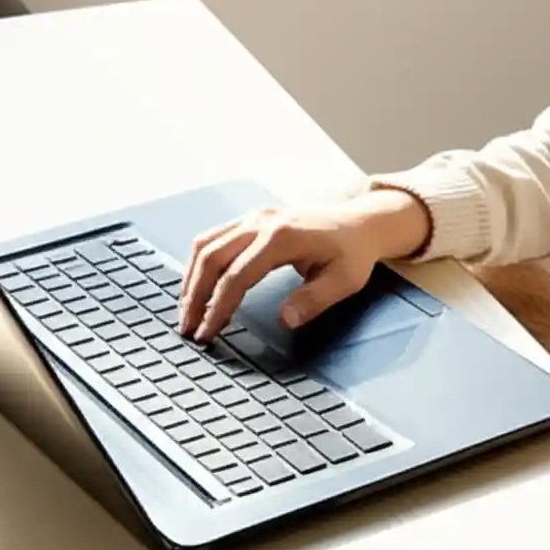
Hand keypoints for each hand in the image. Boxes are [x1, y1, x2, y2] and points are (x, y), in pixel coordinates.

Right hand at [177, 189, 429, 341]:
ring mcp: (255, 216)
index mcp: (282, 238)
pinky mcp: (253, 218)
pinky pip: (215, 236)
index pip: (237, 276)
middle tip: (188, 328)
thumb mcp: (344, 281)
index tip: (208, 333)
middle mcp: (262, 222)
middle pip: (212, 258)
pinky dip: (201, 261)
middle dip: (194, 296)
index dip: (218, 307)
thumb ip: (313, 301)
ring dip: (191, 278)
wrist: (362, 222)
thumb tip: (284, 321)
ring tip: (187, 310)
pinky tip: (197, 284)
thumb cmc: (354, 252)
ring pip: (207, 244)